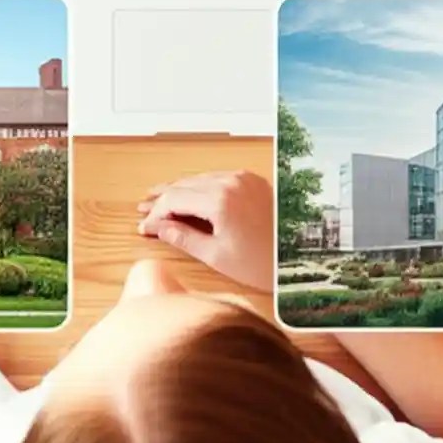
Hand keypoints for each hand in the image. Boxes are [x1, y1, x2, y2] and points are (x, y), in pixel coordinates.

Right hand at [136, 170, 273, 292]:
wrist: (298, 259)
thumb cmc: (264, 263)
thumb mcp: (216, 255)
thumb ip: (183, 237)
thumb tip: (158, 227)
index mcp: (220, 199)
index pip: (174, 199)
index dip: (156, 213)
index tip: (146, 227)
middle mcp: (232, 182)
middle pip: (184, 185)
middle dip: (163, 200)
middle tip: (144, 210)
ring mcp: (244, 179)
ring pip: (199, 180)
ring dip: (179, 191)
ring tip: (160, 202)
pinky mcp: (253, 181)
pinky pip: (217, 178)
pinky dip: (200, 188)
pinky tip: (190, 196)